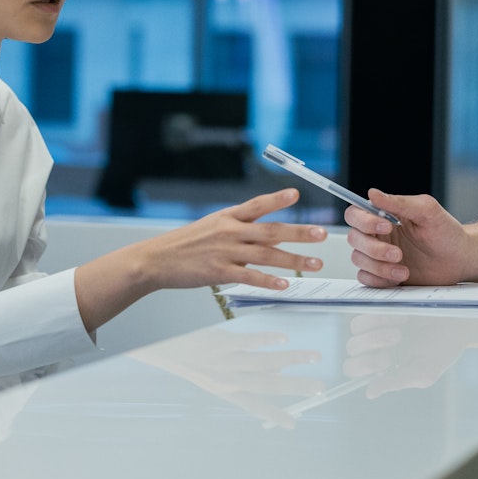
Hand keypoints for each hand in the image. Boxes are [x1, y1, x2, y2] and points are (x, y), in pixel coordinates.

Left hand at [133, 326, 323, 428]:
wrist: (163, 349)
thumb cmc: (192, 362)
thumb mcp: (215, 377)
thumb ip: (244, 377)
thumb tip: (278, 372)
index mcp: (225, 391)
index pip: (255, 406)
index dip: (275, 415)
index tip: (294, 422)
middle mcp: (227, 380)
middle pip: (268, 386)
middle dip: (296, 387)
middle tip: (319, 387)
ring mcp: (224, 363)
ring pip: (264, 365)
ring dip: (291, 361)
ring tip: (312, 357)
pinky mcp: (220, 344)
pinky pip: (248, 343)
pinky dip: (267, 341)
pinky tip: (282, 339)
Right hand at [139, 188, 327, 290]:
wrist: (156, 260)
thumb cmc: (185, 244)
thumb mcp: (212, 227)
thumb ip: (240, 229)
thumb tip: (269, 236)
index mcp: (227, 217)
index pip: (257, 205)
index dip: (277, 199)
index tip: (296, 194)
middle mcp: (229, 231)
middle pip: (271, 231)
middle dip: (299, 232)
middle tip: (321, 234)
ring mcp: (225, 252)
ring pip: (266, 255)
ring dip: (294, 259)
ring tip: (314, 263)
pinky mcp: (219, 272)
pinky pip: (250, 276)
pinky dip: (269, 280)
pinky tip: (285, 283)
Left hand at [341, 313, 477, 396]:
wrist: (459, 320)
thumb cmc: (443, 350)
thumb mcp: (423, 372)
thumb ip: (396, 382)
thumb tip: (370, 393)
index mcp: (383, 364)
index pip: (353, 369)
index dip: (363, 365)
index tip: (387, 361)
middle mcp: (376, 345)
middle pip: (351, 348)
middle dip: (371, 345)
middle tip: (397, 339)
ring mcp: (378, 323)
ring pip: (356, 328)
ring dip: (376, 328)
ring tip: (401, 327)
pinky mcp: (385, 304)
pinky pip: (367, 309)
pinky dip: (382, 314)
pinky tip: (402, 316)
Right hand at [344, 190, 477, 286]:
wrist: (459, 260)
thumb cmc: (446, 232)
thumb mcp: (427, 211)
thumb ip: (399, 202)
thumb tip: (373, 193)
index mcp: (384, 216)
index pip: (355, 214)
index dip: (364, 221)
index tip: (387, 226)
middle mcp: (378, 235)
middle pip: (354, 238)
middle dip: (374, 249)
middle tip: (398, 253)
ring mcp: (379, 256)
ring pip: (358, 260)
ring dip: (379, 266)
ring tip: (404, 269)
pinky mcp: (383, 274)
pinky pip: (365, 278)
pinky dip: (379, 279)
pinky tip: (398, 277)